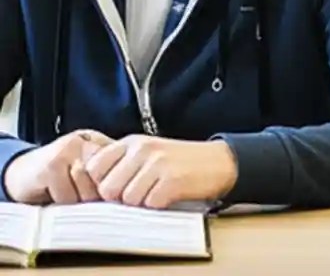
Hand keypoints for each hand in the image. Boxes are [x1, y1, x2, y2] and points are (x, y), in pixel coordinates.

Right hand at [3, 130, 113, 204]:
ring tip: (67, 193)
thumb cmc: (62, 177)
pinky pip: (66, 196)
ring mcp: (68, 151)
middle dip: (94, 198)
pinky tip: (52, 192)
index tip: (105, 197)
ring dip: (76, 201)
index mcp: (102, 143)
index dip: (114, 189)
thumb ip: (111, 177)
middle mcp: (87, 142)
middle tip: (80, 195)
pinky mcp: (51, 166)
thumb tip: (130, 195)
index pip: (123, 170)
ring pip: (87, 191)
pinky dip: (60, 202)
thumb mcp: (90, 173)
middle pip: (106, 182)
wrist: (22, 172)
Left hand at [86, 136, 237, 208]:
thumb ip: (121, 162)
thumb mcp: (148, 152)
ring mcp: (158, 164)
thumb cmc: (180, 161)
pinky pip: (150, 204)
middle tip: (140, 193)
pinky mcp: (172, 180)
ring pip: (127, 199)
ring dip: (141, 202)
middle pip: (108, 188)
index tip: (118, 186)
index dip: (101, 183)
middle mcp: (142, 150)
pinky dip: (158, 205)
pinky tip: (169, 195)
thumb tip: (93, 186)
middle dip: (120, 197)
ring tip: (156, 192)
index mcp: (132, 142)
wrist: (219, 161)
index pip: (94, 167)